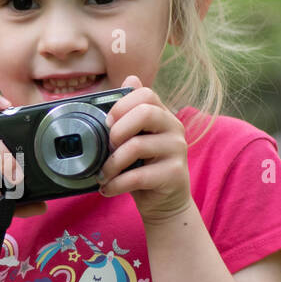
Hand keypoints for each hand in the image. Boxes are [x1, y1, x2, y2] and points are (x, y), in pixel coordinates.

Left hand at [96, 75, 192, 227]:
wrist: (164, 203)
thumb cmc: (144, 168)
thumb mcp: (135, 138)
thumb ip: (130, 113)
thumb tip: (130, 78)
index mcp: (163, 115)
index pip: (146, 94)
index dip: (121, 106)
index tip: (107, 124)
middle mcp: (174, 128)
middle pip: (146, 113)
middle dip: (117, 130)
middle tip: (107, 147)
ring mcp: (177, 151)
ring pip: (137, 146)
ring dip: (111, 163)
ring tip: (103, 175)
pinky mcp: (175, 175)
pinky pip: (138, 176)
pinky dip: (116, 184)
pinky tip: (108, 189)